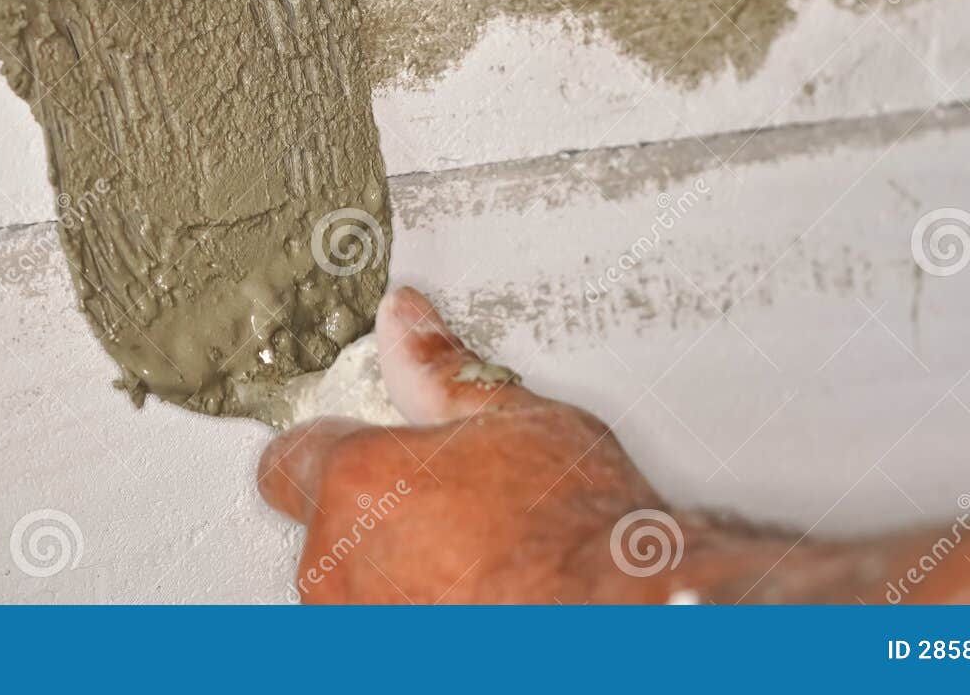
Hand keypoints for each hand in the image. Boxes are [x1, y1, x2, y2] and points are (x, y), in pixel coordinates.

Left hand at [258, 287, 969, 603]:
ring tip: (503, 563)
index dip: (328, 456)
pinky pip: (408, 638)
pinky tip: (517, 586)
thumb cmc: (615, 518)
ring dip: (403, 582)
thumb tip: (412, 315)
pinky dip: (445, 612)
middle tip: (457, 521)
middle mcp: (356, 572)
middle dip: (370, 524)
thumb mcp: (536, 413)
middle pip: (315, 541)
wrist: (675, 618)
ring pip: (356, 605)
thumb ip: (462, 369)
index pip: (294, 464)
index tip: (350, 453)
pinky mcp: (433, 655)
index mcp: (368, 491)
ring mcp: (389, 632)